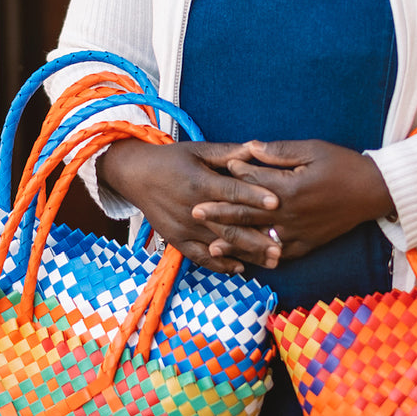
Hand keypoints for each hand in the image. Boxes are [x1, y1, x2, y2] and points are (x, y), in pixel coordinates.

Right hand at [98, 138, 281, 275]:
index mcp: (199, 183)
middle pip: (228, 225)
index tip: (277, 203)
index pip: (231, 191)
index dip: (254, 196)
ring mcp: (183, 227)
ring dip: (245, 254)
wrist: (135, 175)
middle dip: (256, 238)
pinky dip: (220, 264)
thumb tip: (256, 147)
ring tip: (271, 262)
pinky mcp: (176, 239)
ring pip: (218, 244)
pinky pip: (199, 256)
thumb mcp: (198, 150)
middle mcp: (192, 208)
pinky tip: (240, 268)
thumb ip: (228, 153)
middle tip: (281, 247)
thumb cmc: (171, 159)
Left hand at [194, 140, 394, 261]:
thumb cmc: (343, 165)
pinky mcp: (307, 245)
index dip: (233, 175)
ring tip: (211, 245)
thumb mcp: (312, 150)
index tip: (215, 171)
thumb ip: (278, 151)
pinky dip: (261, 257)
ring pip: (260, 240)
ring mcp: (298, 233)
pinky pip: (279, 253)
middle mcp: (290, 214)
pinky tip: (246, 259)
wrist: (373, 192)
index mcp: (290, 188)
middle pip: (249, 214)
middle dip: (220, 213)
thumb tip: (249, 148)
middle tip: (194, 212)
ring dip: (235, 242)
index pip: (253, 182)